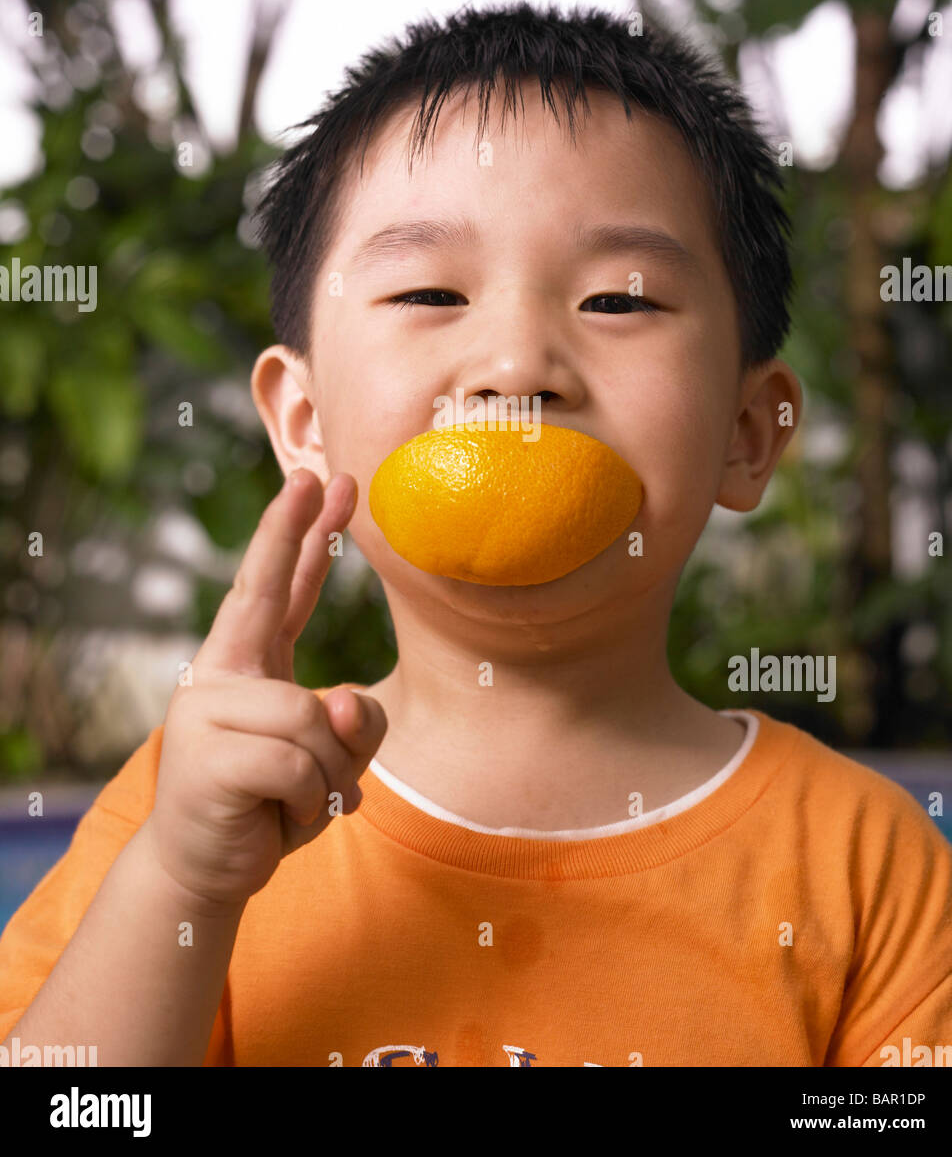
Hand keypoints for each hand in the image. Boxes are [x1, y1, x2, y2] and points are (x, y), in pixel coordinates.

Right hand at [145, 468, 386, 912]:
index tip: (316, 481)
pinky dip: (308, 803)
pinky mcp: (206, 757)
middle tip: (315, 471)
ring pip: (315, 719)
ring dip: (328, 775)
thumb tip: (343, 703)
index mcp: (248, 665)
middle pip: (261, 594)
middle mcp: (221, 674)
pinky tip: (277, 818)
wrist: (206, 869)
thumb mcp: (334, 760)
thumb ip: (356, 723)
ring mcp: (206, 711)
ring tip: (297, 802)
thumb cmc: (270, 803)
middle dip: (292, 530)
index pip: (278, 589)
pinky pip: (298, 765)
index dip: (298, 536)